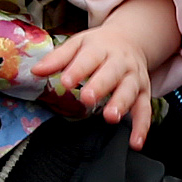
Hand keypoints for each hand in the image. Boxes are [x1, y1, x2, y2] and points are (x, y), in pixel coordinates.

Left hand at [30, 24, 157, 148]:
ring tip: (111, 117)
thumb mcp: (78, 44)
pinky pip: (145, 111)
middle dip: (100, 86)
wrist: (131, 40)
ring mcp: (134, 77)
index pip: (88, 58)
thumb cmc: (100, 46)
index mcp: (100, 48)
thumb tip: (36, 71)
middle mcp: (120, 62)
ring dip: (122, 104)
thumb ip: (57, 58)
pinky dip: (142, 127)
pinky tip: (135, 142)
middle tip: (88, 98)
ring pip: (130, 90)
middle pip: (111, 73)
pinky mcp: (144, 93)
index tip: (66, 81)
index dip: (77, 70)